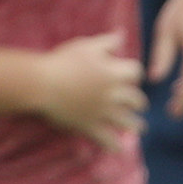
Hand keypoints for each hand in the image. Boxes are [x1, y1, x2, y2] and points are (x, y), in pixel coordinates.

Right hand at [31, 33, 145, 148]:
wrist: (42, 83)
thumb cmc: (62, 61)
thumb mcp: (85, 46)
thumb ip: (107, 42)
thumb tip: (122, 34)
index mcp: (113, 73)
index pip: (136, 72)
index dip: (134, 73)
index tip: (132, 76)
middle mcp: (113, 94)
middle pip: (137, 99)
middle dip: (139, 102)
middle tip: (139, 105)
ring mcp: (103, 112)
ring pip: (128, 122)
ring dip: (136, 125)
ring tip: (140, 128)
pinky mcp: (90, 126)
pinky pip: (108, 140)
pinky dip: (115, 146)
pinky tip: (119, 149)